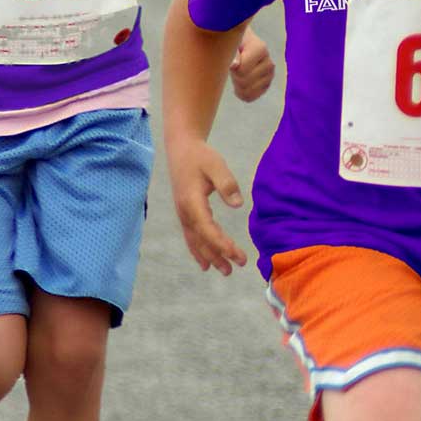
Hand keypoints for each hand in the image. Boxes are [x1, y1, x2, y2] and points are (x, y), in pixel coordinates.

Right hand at [168, 138, 247, 275]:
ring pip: (195, 242)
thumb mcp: (215, 164)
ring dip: (210, 257)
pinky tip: (205, 264)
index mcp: (192, 202)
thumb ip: (227, 183)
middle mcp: (185, 212)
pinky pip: (191, 238)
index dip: (222, 244)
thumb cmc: (200, 156)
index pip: (208, 229)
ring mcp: (183, 215)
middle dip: (219, 255)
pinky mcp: (185, 214)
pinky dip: (198, 252)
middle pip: (202, 240)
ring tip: (225, 271)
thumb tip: (239, 204)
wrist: (181, 149)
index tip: (237, 255)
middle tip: (238, 266)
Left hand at [228, 29, 273, 102]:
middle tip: (233, 65)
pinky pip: (250, 97)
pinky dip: (241, 93)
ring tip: (236, 72)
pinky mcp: (266, 85)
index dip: (231, 68)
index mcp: (261, 49)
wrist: (240, 42)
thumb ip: (232, 52)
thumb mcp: (230, 43)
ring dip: (237, 84)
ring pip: (246, 92)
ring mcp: (269, 76)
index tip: (230, 58)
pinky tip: (239, 83)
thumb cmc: (232, 41)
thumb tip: (234, 65)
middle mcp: (269, 63)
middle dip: (234, 76)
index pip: (241, 71)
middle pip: (244, 82)